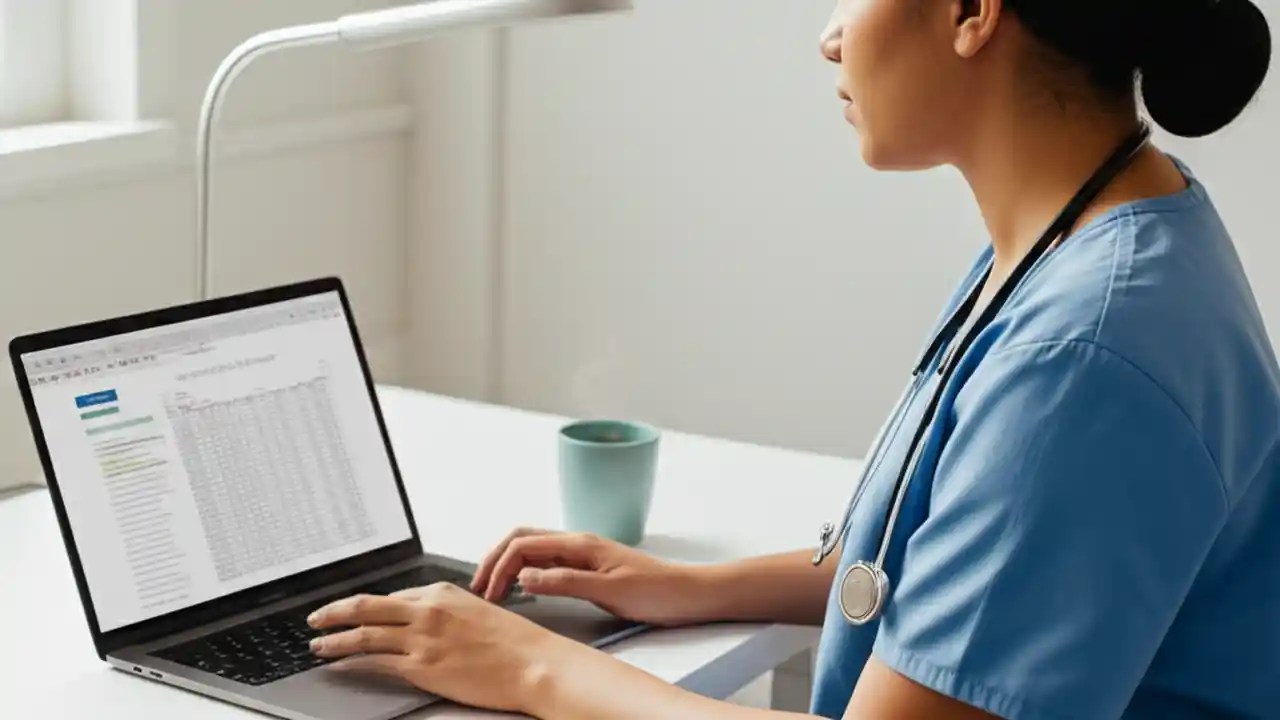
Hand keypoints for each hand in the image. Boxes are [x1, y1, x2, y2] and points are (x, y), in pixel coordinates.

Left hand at [307, 583, 577, 713]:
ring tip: (318, 645)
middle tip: (314, 618)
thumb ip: (444, 613)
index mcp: (441, 591)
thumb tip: (420, 621)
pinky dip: (351, 662)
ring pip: (363, 635)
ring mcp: (422, 639)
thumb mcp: (476, 612)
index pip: (391, 597)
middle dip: (333, 612)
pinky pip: (375, 662)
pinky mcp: (422, 667)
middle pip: (365, 606)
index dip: (364, 605)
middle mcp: (427, 610)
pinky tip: (340, 664)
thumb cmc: (514, 642)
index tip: (350, 610)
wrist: (533, 663)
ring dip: (334, 640)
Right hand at [471, 528, 706, 626]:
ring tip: (492, 588)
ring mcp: (582, 554)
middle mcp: (577, 543)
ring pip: (533, 550)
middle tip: (479, 587)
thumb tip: (523, 576)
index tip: (489, 593)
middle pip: (523, 539)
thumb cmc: (656, 591)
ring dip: (508, 564)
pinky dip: (525, 571)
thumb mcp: (609, 590)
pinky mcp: (587, 567)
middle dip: (495, 559)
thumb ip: (564, 581)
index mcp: (580, 543)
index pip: (524, 545)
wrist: (688, 594)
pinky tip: (521, 587)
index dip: (499, 566)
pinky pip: (547, 562)